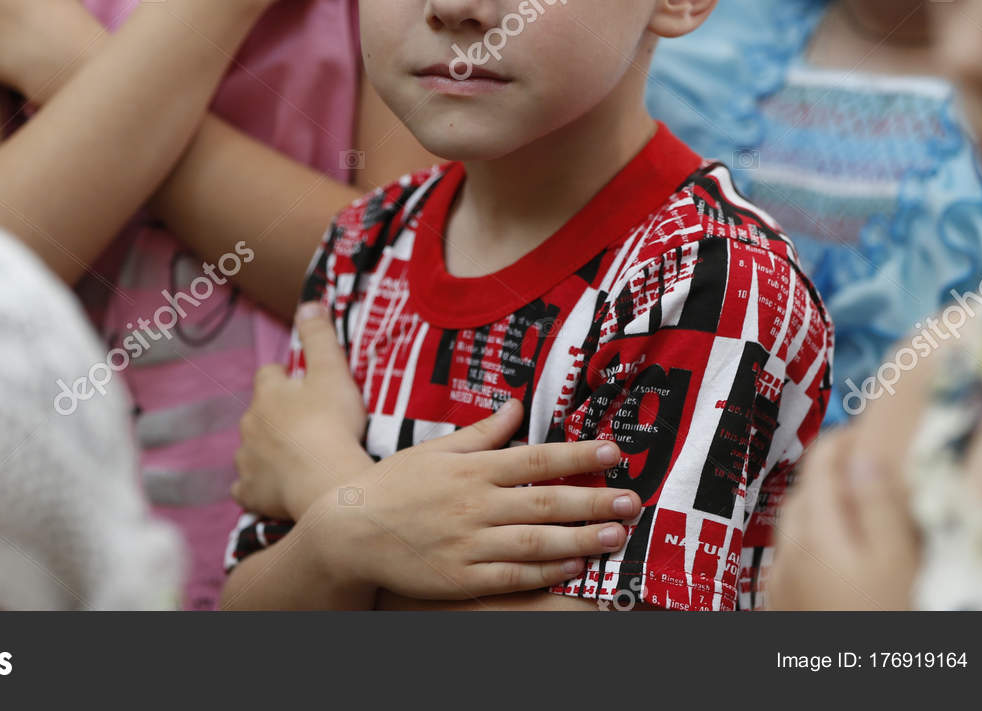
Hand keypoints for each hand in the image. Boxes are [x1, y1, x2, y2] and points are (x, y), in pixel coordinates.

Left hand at [233, 302, 371, 519]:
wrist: (327, 483)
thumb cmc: (332, 424)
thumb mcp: (333, 371)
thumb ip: (320, 336)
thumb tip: (308, 303)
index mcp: (268, 393)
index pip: (269, 374)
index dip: (286, 378)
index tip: (305, 386)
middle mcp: (249, 424)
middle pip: (258, 413)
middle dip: (276, 415)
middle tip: (308, 424)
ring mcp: (246, 460)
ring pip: (251, 449)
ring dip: (267, 450)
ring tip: (297, 457)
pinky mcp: (250, 493)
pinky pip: (246, 488)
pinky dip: (257, 486)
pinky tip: (273, 489)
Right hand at [301, 399, 643, 600]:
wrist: (349, 532)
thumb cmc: (394, 486)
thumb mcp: (435, 450)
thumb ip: (480, 432)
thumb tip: (516, 406)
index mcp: (471, 469)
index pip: (535, 459)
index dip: (578, 455)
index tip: (614, 451)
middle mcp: (475, 504)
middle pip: (546, 500)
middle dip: (593, 500)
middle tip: (632, 499)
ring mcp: (469, 543)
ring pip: (536, 540)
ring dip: (581, 538)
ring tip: (617, 534)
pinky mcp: (462, 577)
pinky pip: (513, 574)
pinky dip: (546, 570)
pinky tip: (575, 565)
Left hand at [766, 427, 919, 609]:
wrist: (862, 684)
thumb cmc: (885, 618)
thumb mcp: (896, 561)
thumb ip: (878, 506)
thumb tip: (863, 459)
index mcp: (814, 534)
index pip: (817, 466)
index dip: (838, 441)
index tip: (860, 431)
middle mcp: (787, 555)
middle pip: (801, 497)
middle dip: (827, 477)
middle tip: (862, 472)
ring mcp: (779, 583)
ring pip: (793, 530)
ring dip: (817, 512)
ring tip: (854, 514)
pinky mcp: (781, 606)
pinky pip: (790, 560)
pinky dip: (810, 545)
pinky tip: (836, 557)